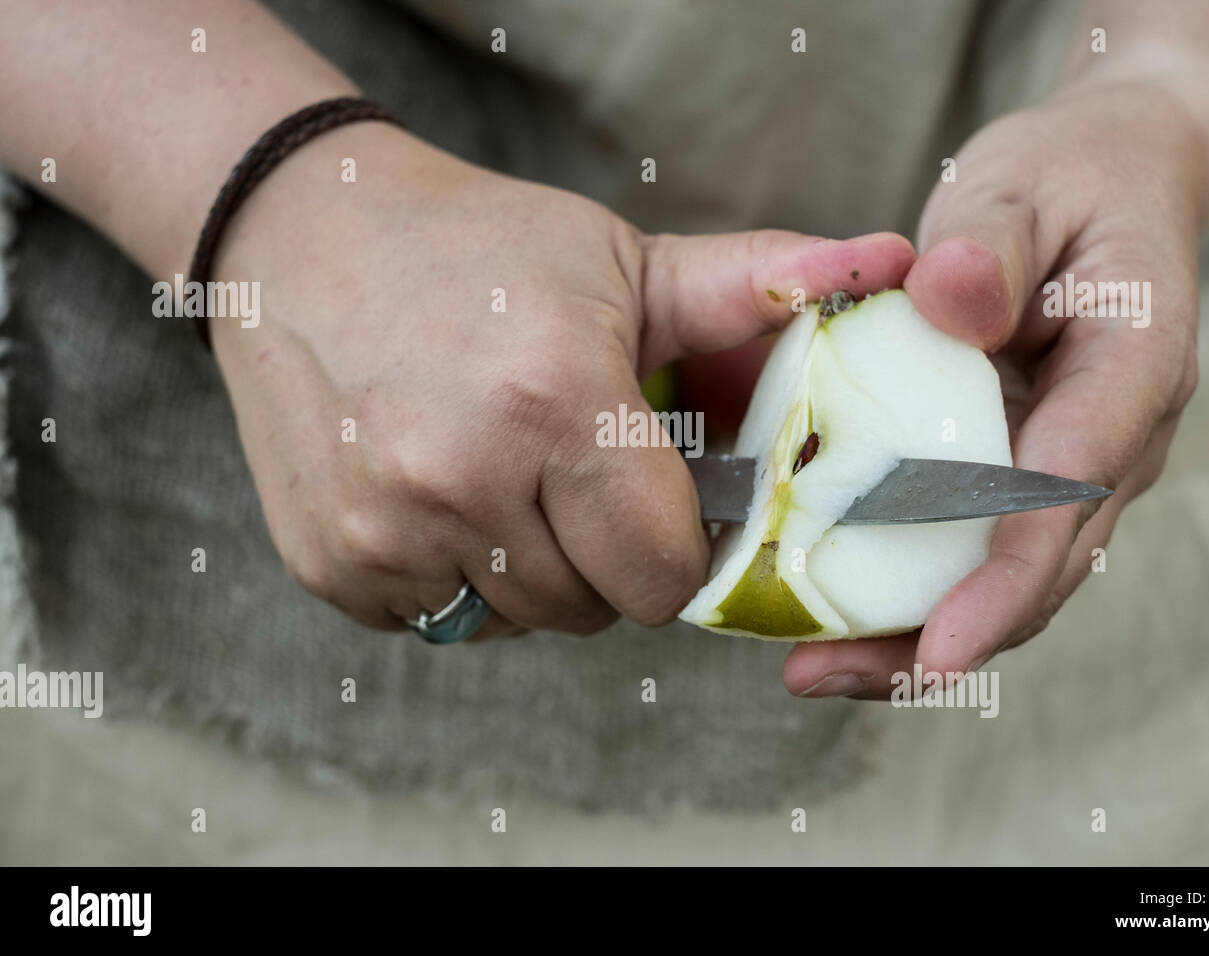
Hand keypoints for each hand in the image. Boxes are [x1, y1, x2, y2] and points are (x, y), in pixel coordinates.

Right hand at [211, 122, 914, 635]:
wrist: (304, 240)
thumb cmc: (480, 249)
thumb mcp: (621, 259)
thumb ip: (753, 284)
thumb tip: (886, 264)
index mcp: (555, 402)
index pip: (661, 571)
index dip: (676, 545)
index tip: (659, 502)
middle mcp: (461, 478)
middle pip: (592, 609)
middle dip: (607, 560)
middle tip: (577, 478)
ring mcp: (384, 530)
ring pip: (517, 623)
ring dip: (534, 572)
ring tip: (507, 478)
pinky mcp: (331, 563)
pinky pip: (438, 620)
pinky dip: (457, 578)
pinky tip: (439, 493)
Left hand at [786, 78, 1202, 695]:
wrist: (1112, 181)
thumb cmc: (1069, 179)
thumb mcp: (1022, 186)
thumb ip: (990, 243)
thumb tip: (949, 298)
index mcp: (1130, 368)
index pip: (1066, 493)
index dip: (1004, 580)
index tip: (940, 649)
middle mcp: (1114, 438)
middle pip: (1038, 569)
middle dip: (939, 640)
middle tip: (826, 676)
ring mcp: (1076, 462)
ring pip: (1009, 579)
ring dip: (914, 635)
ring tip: (813, 670)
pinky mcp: (1028, 469)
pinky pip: (978, 547)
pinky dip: (913, 588)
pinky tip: (835, 610)